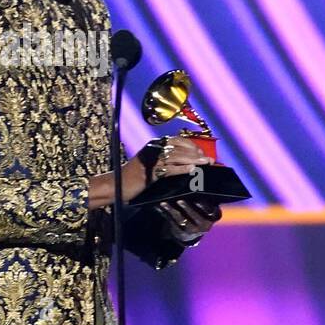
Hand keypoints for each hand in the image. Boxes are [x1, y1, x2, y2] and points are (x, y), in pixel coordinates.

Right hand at [87, 135, 211, 208]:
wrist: (115, 184)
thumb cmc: (136, 177)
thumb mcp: (152, 164)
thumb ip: (168, 161)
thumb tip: (190, 163)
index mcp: (154, 144)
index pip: (177, 140)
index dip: (192, 145)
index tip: (203, 152)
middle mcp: (152, 149)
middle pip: (179, 148)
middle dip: (196, 154)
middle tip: (209, 160)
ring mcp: (150, 160)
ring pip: (176, 157)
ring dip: (193, 160)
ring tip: (205, 164)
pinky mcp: (149, 172)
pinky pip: (168, 169)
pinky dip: (182, 169)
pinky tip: (192, 170)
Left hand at [157, 198, 221, 243]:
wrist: (193, 231)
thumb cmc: (200, 210)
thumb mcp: (207, 205)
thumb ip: (204, 195)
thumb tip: (193, 177)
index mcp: (215, 215)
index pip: (211, 210)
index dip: (204, 204)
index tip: (197, 196)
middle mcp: (206, 225)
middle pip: (196, 216)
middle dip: (187, 208)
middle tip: (180, 200)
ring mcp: (193, 230)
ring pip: (181, 219)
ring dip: (172, 210)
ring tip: (164, 202)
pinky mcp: (181, 233)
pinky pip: (172, 222)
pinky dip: (165, 214)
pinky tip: (159, 207)